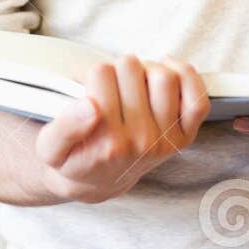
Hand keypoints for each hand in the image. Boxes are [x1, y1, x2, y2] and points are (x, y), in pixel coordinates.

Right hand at [33, 55, 209, 203]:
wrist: (97, 181)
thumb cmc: (73, 158)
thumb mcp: (50, 148)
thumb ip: (64, 128)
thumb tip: (91, 106)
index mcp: (107, 141)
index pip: (100, 72)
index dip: (93, 75)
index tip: (91, 91)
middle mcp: (140, 141)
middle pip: (130, 67)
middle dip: (117, 69)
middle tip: (112, 86)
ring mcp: (165, 139)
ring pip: (162, 75)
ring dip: (146, 70)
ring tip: (134, 83)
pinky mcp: (184, 137)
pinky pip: (198, 99)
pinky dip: (185, 77)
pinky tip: (164, 73)